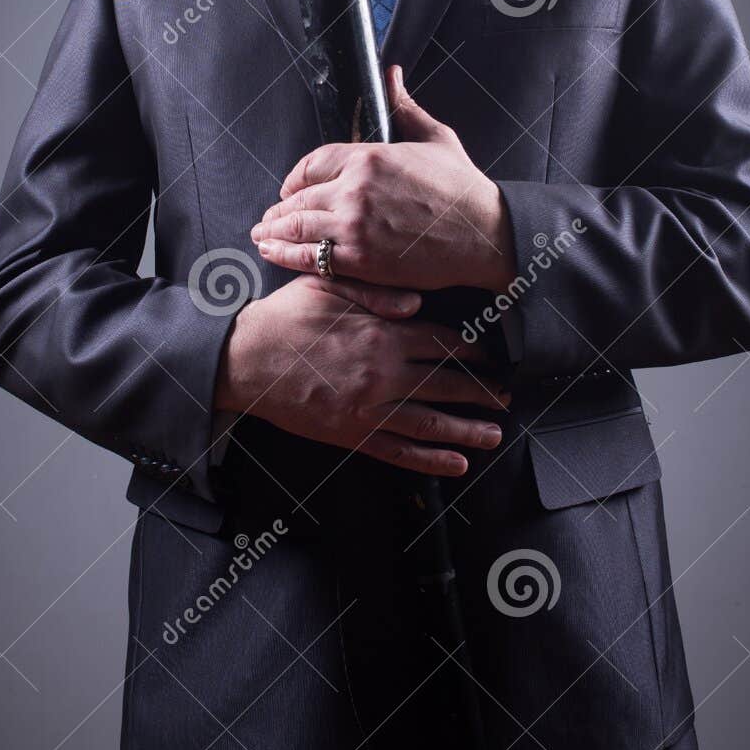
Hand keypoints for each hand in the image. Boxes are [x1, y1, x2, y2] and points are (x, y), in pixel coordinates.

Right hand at [213, 273, 508, 477]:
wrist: (244, 358)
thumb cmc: (284, 317)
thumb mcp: (329, 285)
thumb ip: (376, 291)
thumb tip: (419, 303)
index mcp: (382, 334)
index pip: (442, 342)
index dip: (472, 351)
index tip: (491, 358)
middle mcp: (384, 373)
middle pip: (447, 384)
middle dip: (481, 392)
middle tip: (506, 397)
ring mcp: (369, 408)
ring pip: (431, 422)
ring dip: (468, 430)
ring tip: (495, 435)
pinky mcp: (351, 434)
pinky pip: (399, 452)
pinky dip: (430, 460)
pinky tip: (456, 464)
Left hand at [249, 65, 516, 290]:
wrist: (484, 235)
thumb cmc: (463, 189)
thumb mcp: (435, 138)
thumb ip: (404, 107)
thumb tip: (392, 75)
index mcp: (368, 156)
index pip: (311, 164)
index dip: (295, 178)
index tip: (289, 188)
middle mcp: (354, 189)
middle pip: (298, 198)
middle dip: (279, 209)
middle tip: (268, 218)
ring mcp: (354, 226)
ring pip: (297, 227)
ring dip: (274, 232)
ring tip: (262, 235)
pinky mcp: (359, 260)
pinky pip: (309, 257)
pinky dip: (285, 255)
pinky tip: (274, 253)